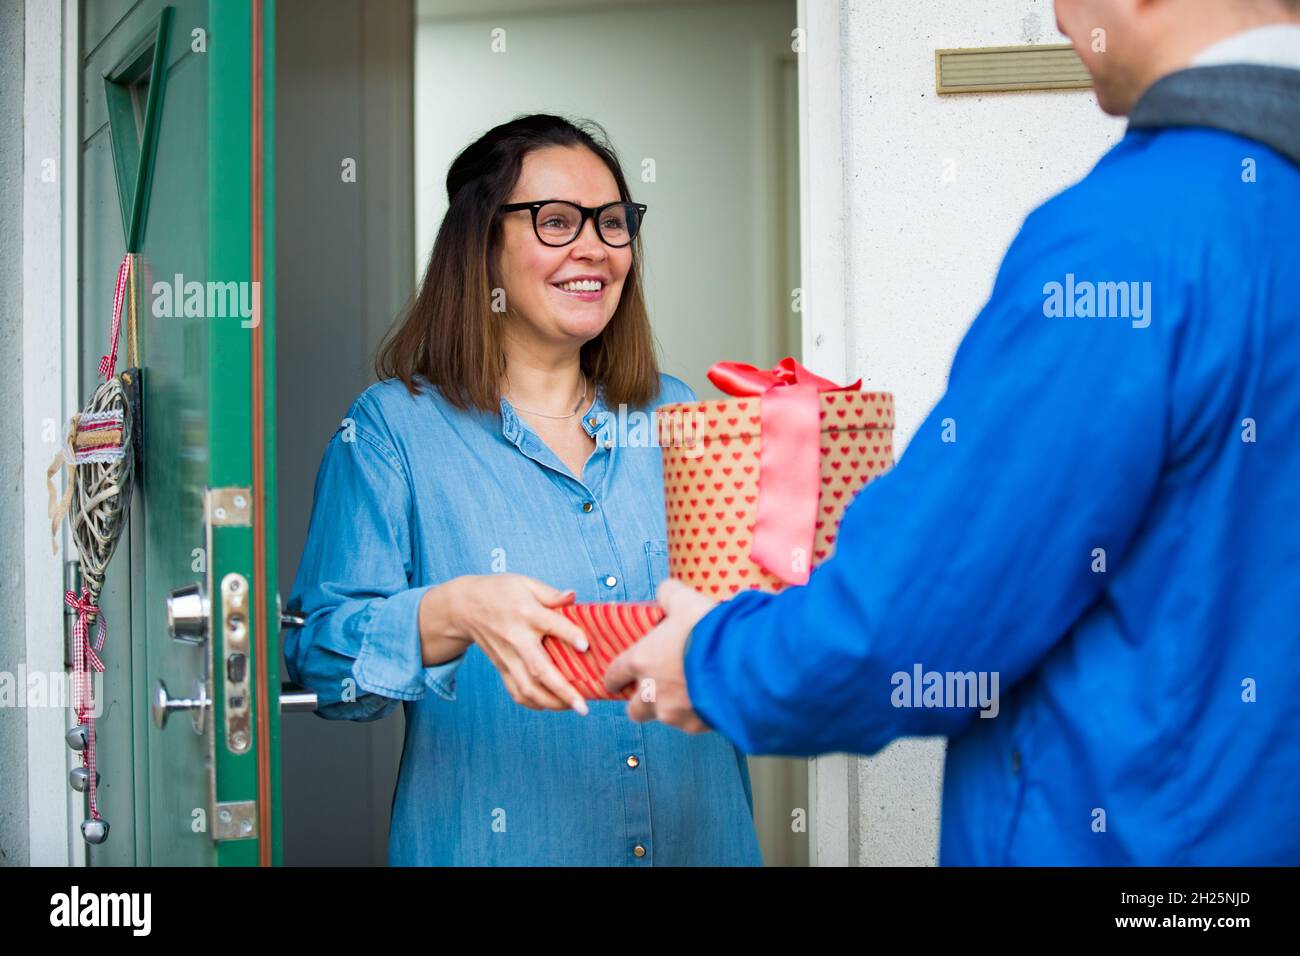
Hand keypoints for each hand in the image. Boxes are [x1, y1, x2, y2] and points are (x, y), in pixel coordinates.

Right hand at [421, 574, 590, 714]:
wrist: (464, 606)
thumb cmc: (500, 592)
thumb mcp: (525, 583)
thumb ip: (551, 594)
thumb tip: (573, 596)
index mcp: (527, 613)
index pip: (551, 625)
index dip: (570, 635)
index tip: (586, 646)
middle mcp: (517, 639)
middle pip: (539, 669)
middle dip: (563, 690)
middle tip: (584, 706)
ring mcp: (507, 657)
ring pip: (528, 688)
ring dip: (551, 702)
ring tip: (573, 707)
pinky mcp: (501, 667)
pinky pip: (515, 691)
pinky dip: (533, 703)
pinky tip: (550, 705)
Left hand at [603, 578, 717, 731]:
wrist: (741, 661)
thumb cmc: (708, 630)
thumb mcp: (685, 601)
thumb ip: (670, 595)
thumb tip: (666, 590)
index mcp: (641, 662)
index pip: (615, 675)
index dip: (614, 678)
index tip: (614, 681)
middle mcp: (652, 692)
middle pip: (634, 710)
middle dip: (641, 702)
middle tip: (655, 690)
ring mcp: (674, 713)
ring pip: (664, 717)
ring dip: (671, 707)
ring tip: (691, 691)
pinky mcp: (696, 725)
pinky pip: (691, 723)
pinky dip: (697, 714)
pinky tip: (711, 698)